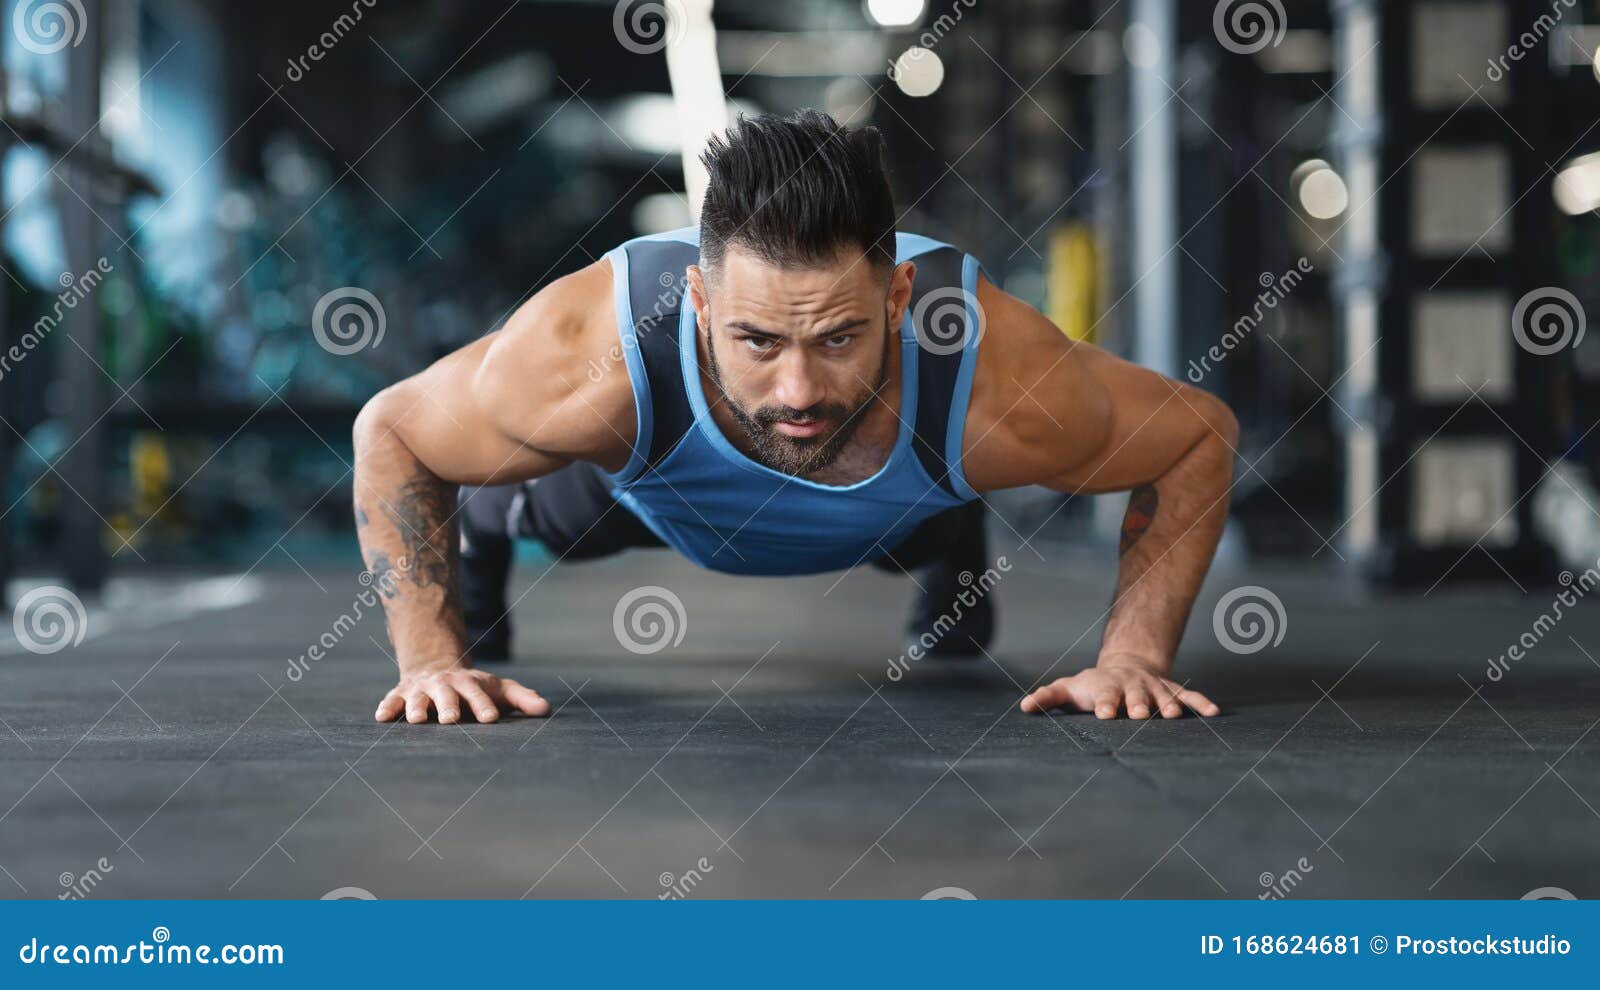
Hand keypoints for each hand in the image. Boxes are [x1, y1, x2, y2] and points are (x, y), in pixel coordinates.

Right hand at [376, 664, 551, 723]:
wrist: (437, 666)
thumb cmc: (474, 687)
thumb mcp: (499, 689)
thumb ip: (522, 698)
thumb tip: (546, 710)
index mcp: (469, 685)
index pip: (478, 696)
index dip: (484, 706)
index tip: (490, 718)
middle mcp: (444, 685)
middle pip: (446, 695)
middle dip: (448, 706)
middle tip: (450, 719)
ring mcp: (421, 690)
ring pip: (417, 698)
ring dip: (416, 708)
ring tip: (416, 720)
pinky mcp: (401, 694)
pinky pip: (392, 700)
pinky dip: (387, 707)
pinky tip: (382, 717)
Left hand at [1019, 661, 1218, 718]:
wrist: (1125, 666)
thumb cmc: (1092, 685)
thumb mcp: (1069, 689)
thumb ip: (1048, 697)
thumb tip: (1024, 707)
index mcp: (1107, 688)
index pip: (1104, 696)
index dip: (1105, 704)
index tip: (1105, 714)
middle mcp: (1133, 687)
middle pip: (1136, 695)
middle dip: (1139, 704)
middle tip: (1141, 714)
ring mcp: (1155, 689)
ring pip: (1164, 695)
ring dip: (1170, 705)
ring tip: (1175, 715)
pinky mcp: (1174, 692)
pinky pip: (1190, 696)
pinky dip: (1201, 704)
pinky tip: (1215, 713)